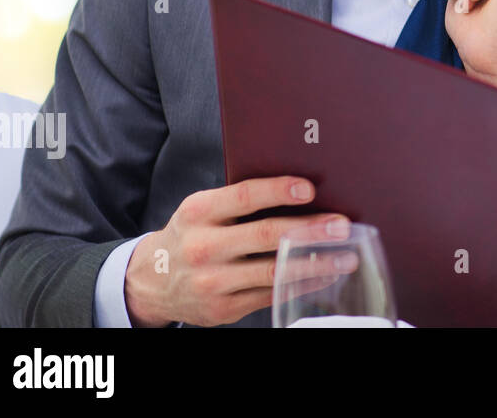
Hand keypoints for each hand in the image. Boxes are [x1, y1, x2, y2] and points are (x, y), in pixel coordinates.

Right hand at [124, 176, 354, 327]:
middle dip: (310, 230)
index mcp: (199, 212)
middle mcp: (203, 247)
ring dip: (315, 263)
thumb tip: (301, 190)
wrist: (151, 281)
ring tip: (346, 256)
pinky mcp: (224, 308)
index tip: (310, 189)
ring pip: (273, 271)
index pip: (244, 197)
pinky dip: (302, 284)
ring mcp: (213, 281)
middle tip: (343, 226)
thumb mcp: (202, 210)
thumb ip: (239, 201)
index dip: (278, 191)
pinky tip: (324, 275)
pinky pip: (271, 294)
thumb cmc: (191, 235)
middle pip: (265, 235)